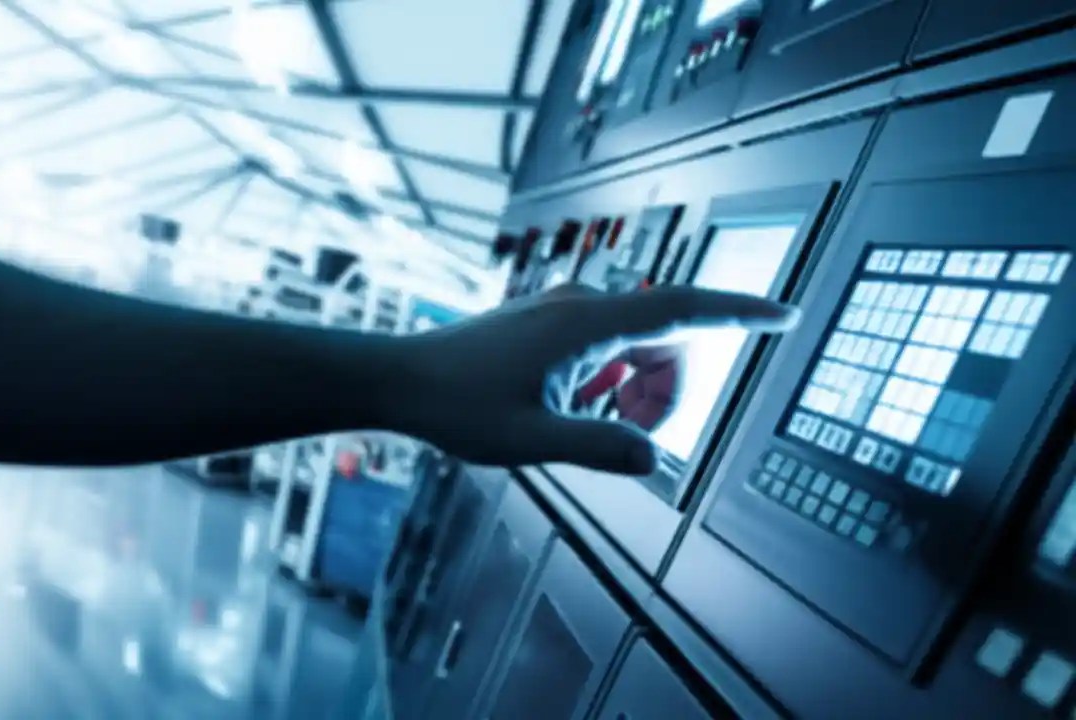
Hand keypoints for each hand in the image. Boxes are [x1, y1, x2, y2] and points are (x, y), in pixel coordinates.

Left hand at [391, 285, 798, 473]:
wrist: (400, 379)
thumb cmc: (457, 405)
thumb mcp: (531, 439)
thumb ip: (599, 447)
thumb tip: (653, 458)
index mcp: (587, 326)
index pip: (683, 310)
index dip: (738, 313)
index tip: (784, 314)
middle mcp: (582, 307)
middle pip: (665, 340)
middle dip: (665, 391)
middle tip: (625, 436)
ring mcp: (564, 313)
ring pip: (635, 347)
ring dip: (633, 391)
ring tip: (582, 424)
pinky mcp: (549, 325)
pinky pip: (606, 349)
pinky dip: (608, 382)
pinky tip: (566, 408)